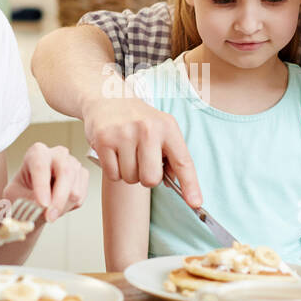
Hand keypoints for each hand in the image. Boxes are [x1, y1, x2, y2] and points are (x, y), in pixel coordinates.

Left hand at [3, 142, 87, 222]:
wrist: (33, 194)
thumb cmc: (21, 190)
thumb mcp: (14, 194)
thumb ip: (26, 199)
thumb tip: (42, 207)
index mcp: (37, 153)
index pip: (41, 167)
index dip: (42, 187)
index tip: (43, 204)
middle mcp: (58, 154)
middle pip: (65, 173)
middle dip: (58, 199)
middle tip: (50, 217)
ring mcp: (73, 163)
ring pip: (74, 189)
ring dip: (61, 207)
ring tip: (48, 212)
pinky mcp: (83, 175)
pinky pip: (81, 196)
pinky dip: (69, 207)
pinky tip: (57, 206)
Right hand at [81, 94, 201, 207]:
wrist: (107, 96)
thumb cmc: (137, 118)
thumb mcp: (161, 128)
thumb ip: (171, 155)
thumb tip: (174, 184)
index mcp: (167, 127)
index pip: (183, 161)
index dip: (190, 185)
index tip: (195, 203)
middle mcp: (148, 129)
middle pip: (151, 179)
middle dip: (146, 177)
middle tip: (141, 161)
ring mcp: (124, 134)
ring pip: (131, 178)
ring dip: (128, 172)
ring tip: (126, 152)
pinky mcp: (104, 139)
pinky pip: (113, 175)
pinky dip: (113, 170)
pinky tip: (114, 152)